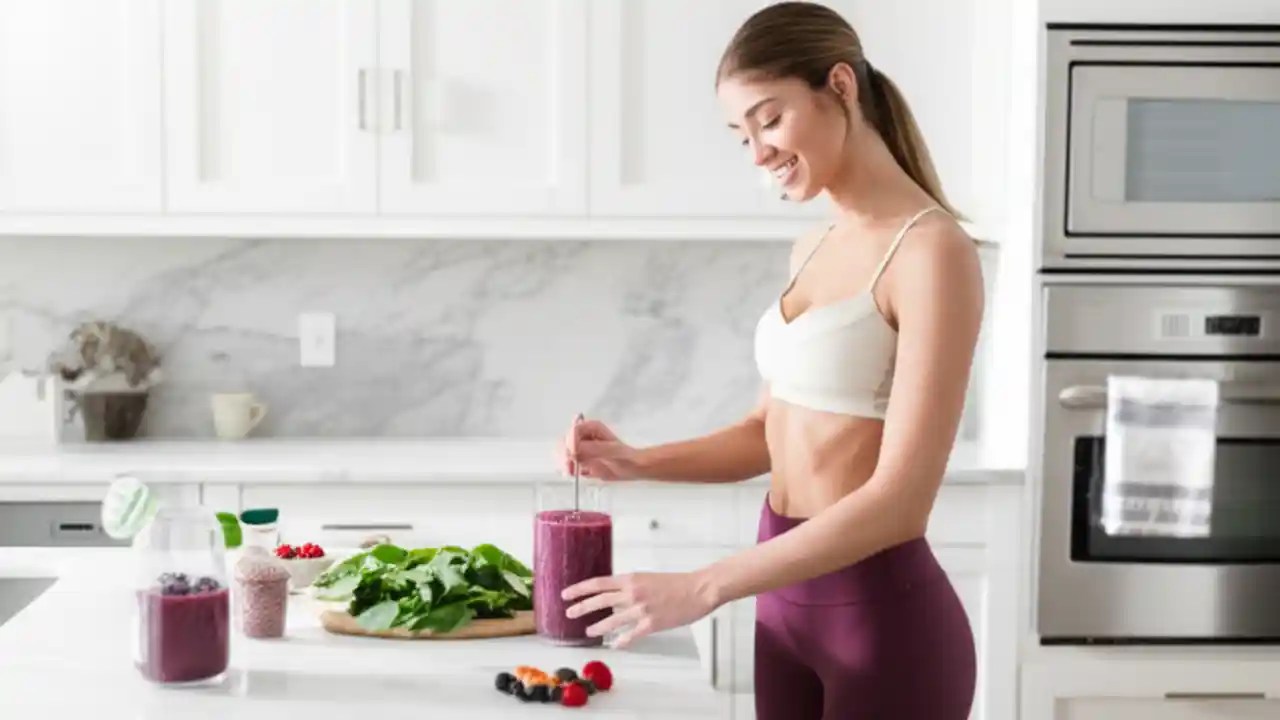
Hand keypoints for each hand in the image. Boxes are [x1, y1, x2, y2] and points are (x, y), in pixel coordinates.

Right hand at [557, 415, 640, 480]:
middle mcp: (585, 436)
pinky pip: (570, 464)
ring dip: (566, 463)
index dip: (571, 442)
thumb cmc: (626, 457)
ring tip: (573, 472)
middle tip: (570, 466)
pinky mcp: (582, 460)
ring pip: (565, 454)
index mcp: (592, 428)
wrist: (632, 469)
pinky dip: (571, 470)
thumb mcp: (611, 451)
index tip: (573, 454)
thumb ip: (593, 448)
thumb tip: (575, 448)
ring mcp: (582, 448)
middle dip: (566, 454)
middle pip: (566, 442)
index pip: (574, 430)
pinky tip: (578, 474)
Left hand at [562, 571, 718, 648]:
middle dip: (581, 608)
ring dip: (598, 627)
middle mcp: (633, 593)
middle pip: (599, 600)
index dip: (579, 589)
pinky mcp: (652, 623)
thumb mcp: (647, 579)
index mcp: (631, 579)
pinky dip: (622, 641)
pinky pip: (632, 635)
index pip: (598, 583)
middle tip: (569, 614)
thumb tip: (613, 597)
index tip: (566, 594)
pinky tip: (615, 645)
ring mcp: (642, 609)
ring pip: (612, 620)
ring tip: (588, 632)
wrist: (698, 589)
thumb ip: (629, 587)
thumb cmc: (676, 583)